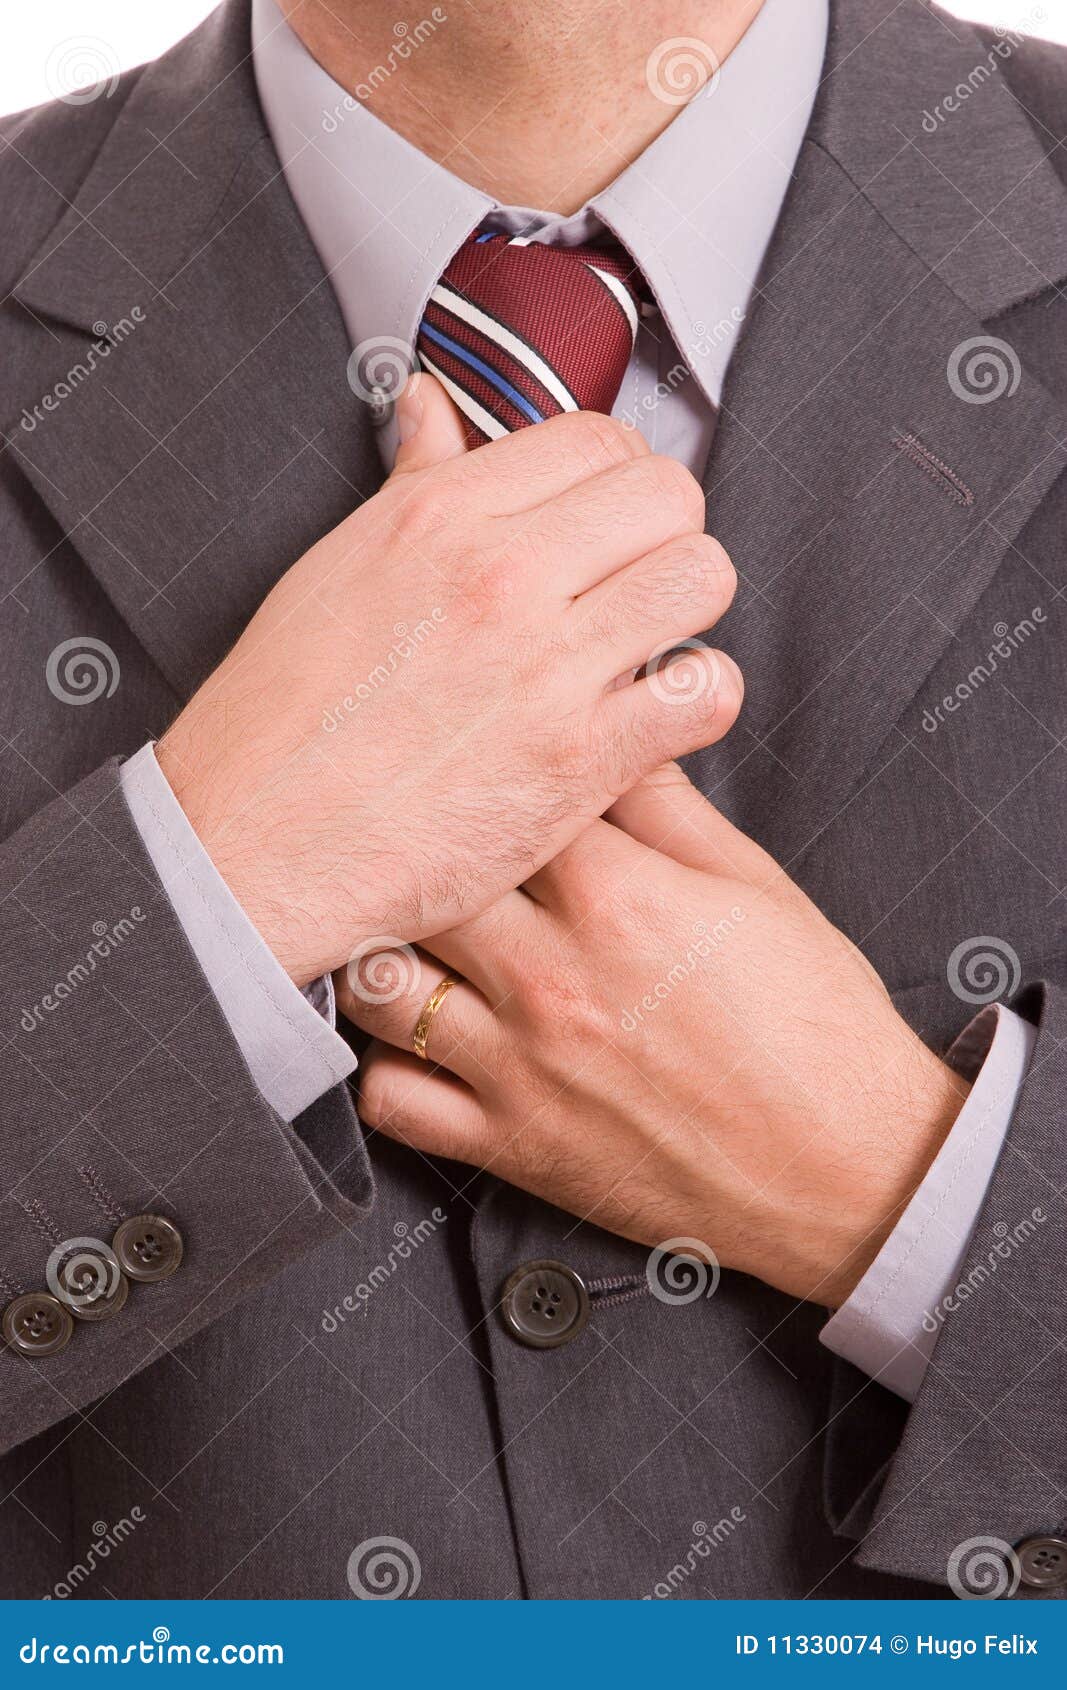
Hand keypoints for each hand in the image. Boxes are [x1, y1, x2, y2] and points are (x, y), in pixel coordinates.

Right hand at [158, 377, 740, 984]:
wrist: (251, 844)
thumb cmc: (281, 719)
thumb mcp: (335, 569)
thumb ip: (408, 486)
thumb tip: (430, 408)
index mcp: (439, 516)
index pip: (597, 439)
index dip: (618, 480)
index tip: (606, 524)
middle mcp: (500, 574)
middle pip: (668, 494)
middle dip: (664, 536)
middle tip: (633, 588)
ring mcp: (544, 665)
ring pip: (701, 577)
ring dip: (688, 612)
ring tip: (645, 649)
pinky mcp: (577, 760)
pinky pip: (703, 691)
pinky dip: (694, 702)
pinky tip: (651, 719)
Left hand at [336, 763, 968, 1305]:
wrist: (849, 1168)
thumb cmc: (814, 1021)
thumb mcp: (754, 886)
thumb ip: (667, 803)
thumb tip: (614, 725)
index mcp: (615, 894)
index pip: (499, 796)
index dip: (479, 771)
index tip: (473, 766)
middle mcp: (550, 973)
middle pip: (417, 880)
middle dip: (408, 853)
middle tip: (405, 841)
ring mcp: (519, 1065)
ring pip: (376, 983)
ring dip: (376, 950)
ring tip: (395, 932)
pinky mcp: (509, 1145)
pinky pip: (389, 1100)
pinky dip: (383, 1065)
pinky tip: (411, 1036)